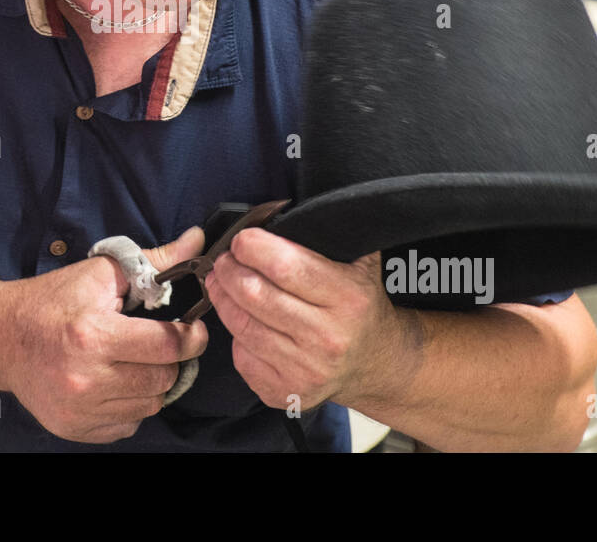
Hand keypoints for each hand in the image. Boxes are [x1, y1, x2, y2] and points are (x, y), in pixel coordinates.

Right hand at [0, 227, 207, 442]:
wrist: (0, 337)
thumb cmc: (52, 300)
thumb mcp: (100, 273)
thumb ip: (153, 260)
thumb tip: (197, 242)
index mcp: (93, 335)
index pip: (168, 346)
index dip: (189, 337)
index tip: (191, 329)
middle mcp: (86, 379)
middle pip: (163, 379)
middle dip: (169, 360)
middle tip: (155, 343)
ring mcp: (79, 409)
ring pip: (149, 406)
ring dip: (150, 384)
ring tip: (132, 362)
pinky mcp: (74, 428)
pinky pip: (127, 425)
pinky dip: (129, 406)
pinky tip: (113, 383)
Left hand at [205, 228, 419, 412]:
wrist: (376, 362)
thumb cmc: (359, 305)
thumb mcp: (361, 263)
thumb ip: (333, 233)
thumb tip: (287, 205)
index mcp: (348, 299)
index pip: (285, 266)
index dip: (253, 247)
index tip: (242, 239)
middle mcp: (329, 338)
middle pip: (255, 296)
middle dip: (229, 270)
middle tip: (224, 259)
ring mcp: (306, 370)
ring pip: (242, 326)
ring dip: (223, 298)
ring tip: (221, 281)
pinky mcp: (286, 392)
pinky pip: (242, 356)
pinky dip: (234, 334)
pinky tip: (241, 319)